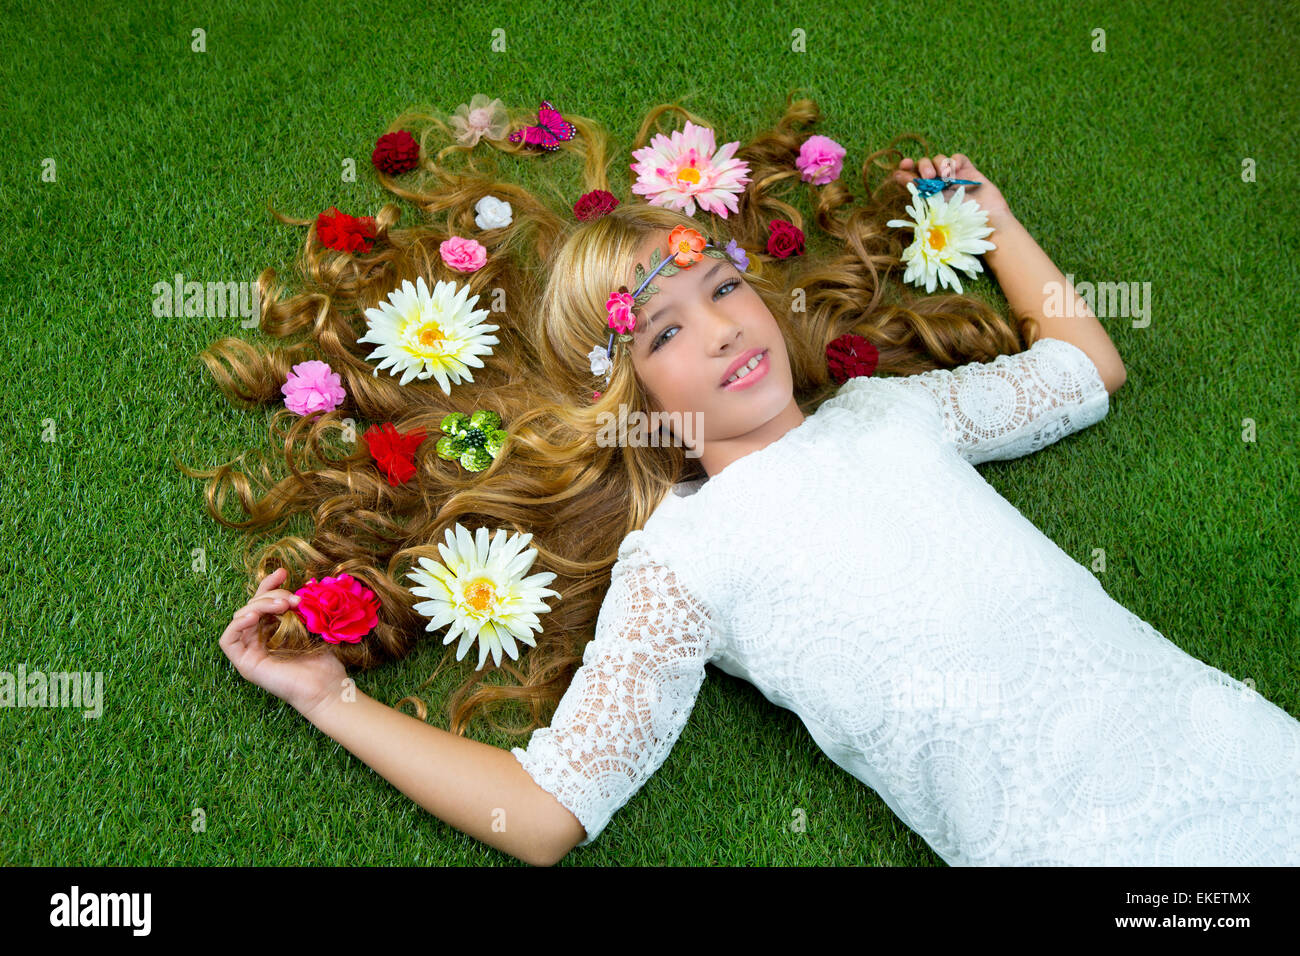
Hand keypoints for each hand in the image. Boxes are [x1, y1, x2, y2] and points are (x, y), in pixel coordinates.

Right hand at [218, 567, 348, 718]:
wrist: (327, 687)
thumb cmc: (323, 659)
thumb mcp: (310, 624)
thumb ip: (297, 607)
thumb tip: (293, 587)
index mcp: (273, 629)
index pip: (263, 601)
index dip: (268, 584)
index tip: (282, 572)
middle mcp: (258, 640)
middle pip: (252, 606)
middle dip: (270, 595)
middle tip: (293, 599)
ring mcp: (250, 652)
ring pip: (240, 618)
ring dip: (259, 606)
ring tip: (283, 606)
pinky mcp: (245, 664)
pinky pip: (228, 640)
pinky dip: (237, 624)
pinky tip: (255, 616)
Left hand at [892, 153, 1011, 220]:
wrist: (985, 227)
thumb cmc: (958, 226)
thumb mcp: (932, 208)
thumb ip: (916, 191)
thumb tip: (895, 176)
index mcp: (925, 194)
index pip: (911, 177)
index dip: (906, 168)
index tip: (904, 166)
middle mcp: (937, 184)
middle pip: (924, 164)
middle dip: (923, 165)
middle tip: (929, 176)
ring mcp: (953, 178)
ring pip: (939, 159)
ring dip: (938, 163)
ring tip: (944, 176)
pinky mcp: (968, 172)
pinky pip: (957, 158)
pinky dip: (953, 161)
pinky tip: (954, 171)